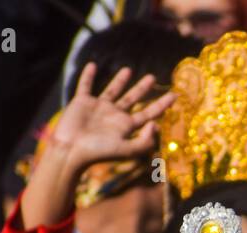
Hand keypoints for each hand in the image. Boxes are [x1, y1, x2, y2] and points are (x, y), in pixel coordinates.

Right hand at [45, 63, 176, 173]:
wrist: (71, 151)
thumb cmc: (99, 152)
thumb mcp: (127, 150)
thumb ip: (145, 142)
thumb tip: (156, 125)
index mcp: (126, 126)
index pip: (149, 113)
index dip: (163, 105)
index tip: (175, 95)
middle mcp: (114, 116)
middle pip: (133, 99)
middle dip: (143, 89)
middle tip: (153, 78)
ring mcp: (98, 108)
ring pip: (112, 90)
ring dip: (120, 80)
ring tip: (128, 70)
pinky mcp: (82, 102)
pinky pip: (85, 85)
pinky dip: (88, 76)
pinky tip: (93, 65)